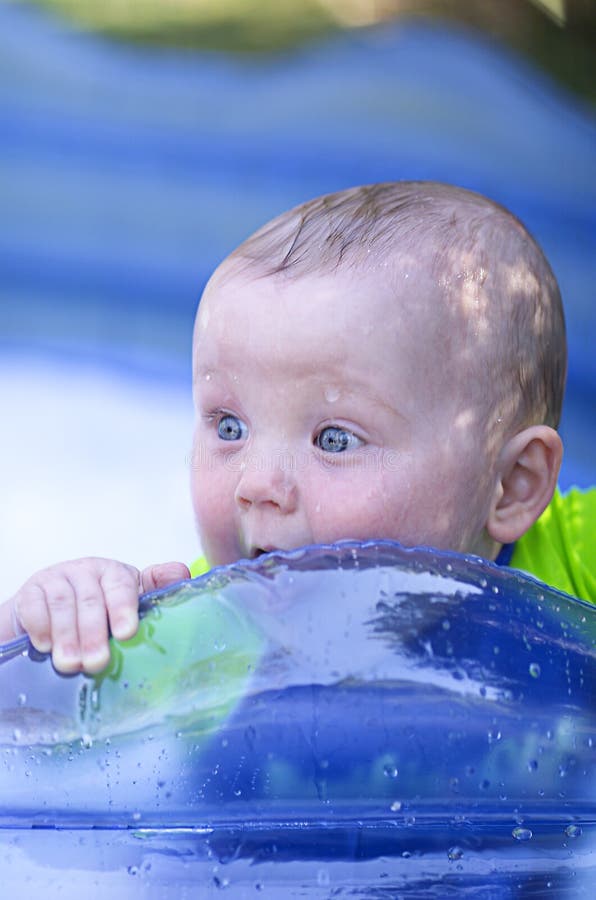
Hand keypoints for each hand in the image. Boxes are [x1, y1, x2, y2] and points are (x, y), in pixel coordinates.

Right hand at [0, 558, 189, 673]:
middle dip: (93, 633)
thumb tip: (183, 573)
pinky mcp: (30, 591)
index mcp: (113, 573)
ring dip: (67, 636)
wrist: (46, 610)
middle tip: (96, 663)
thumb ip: (154, 589)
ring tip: (71, 665)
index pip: (121, 585)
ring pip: (62, 604)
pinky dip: (40, 626)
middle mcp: (85, 571)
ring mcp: (56, 579)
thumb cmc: (95, 610)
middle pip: (91, 599)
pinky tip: (45, 646)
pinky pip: (33, 606)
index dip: (124, 608)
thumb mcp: (125, 601)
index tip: (127, 633)